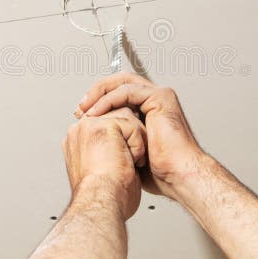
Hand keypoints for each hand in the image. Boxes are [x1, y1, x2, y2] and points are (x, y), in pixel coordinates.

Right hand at [63, 107, 146, 219]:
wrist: (101, 204)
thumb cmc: (105, 198)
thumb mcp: (103, 173)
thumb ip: (108, 154)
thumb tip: (124, 151)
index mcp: (76, 143)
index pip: (107, 125)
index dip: (124, 139)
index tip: (128, 160)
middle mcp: (79, 132)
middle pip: (117, 116)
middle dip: (131, 136)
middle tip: (133, 161)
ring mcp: (88, 127)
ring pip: (126, 118)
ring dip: (135, 141)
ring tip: (130, 162)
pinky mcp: (102, 126)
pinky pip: (132, 125)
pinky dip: (137, 145)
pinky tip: (129, 161)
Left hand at [76, 73, 206, 201]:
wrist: (177, 176)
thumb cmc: (161, 171)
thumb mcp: (129, 151)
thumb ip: (117, 139)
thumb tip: (95, 140)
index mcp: (148, 109)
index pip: (118, 93)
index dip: (98, 100)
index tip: (82, 114)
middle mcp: (153, 99)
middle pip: (118, 82)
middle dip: (96, 93)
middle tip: (80, 107)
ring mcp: (158, 96)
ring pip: (121, 82)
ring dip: (99, 94)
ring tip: (84, 108)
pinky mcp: (160, 97)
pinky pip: (127, 91)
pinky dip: (109, 100)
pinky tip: (97, 111)